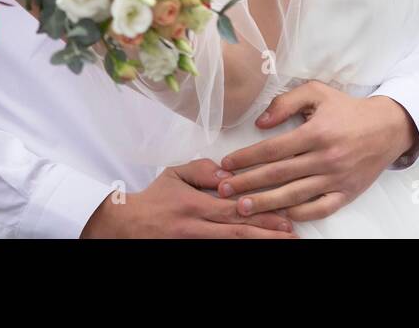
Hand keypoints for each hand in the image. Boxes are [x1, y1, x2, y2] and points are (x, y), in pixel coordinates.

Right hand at [80, 159, 298, 238]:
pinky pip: (218, 248)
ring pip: (231, 243)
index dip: (261, 212)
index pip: (234, 208)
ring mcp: (194, 241)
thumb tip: (228, 174)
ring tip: (282, 241)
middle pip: (238, 231)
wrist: (126, 225)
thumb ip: (202, 170)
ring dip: (258, 242)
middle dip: (267, 232)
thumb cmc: (154, 198)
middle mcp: (197, 227)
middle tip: (291, 233)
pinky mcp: (191, 248)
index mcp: (194, 205)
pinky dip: (238, 247)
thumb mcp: (175, 174)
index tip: (284, 212)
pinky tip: (254, 244)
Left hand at [214, 81, 418, 221]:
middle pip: (278, 174)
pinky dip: (298, 214)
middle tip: (223, 190)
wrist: (388, 127)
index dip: (246, 158)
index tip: (226, 164)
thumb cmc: (348, 109)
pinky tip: (278, 214)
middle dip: (247, 183)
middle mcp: (326, 157)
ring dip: (265, 203)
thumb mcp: (318, 92)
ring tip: (242, 207)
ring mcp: (336, 178)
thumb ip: (287, 102)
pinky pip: (318, 209)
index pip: (273, 149)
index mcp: (316, 132)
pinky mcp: (347, 193)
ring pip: (294, 195)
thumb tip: (261, 122)